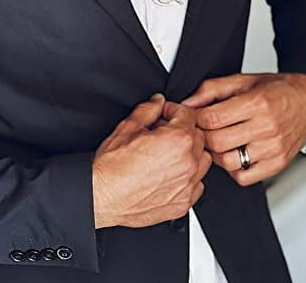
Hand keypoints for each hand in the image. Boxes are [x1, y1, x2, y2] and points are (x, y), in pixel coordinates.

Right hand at [92, 94, 211, 228]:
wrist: (103, 196)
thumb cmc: (112, 166)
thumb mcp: (128, 127)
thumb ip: (148, 110)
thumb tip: (157, 102)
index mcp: (178, 140)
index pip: (188, 115)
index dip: (173, 110)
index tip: (165, 114)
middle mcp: (188, 164)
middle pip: (199, 137)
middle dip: (183, 131)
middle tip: (162, 133)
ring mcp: (187, 186)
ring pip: (202, 161)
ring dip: (190, 154)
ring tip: (167, 155)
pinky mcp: (183, 203)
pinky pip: (197, 185)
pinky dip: (188, 178)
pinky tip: (169, 174)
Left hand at [181, 73, 305, 186]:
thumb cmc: (276, 90)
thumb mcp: (242, 80)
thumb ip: (211, 90)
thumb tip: (187, 103)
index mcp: (257, 103)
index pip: (212, 118)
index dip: (194, 118)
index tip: (191, 116)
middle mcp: (267, 128)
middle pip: (217, 141)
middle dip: (202, 135)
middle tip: (200, 129)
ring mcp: (273, 149)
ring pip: (228, 162)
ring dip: (215, 153)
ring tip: (217, 140)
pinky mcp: (277, 164)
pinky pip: (244, 177)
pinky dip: (232, 168)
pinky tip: (234, 152)